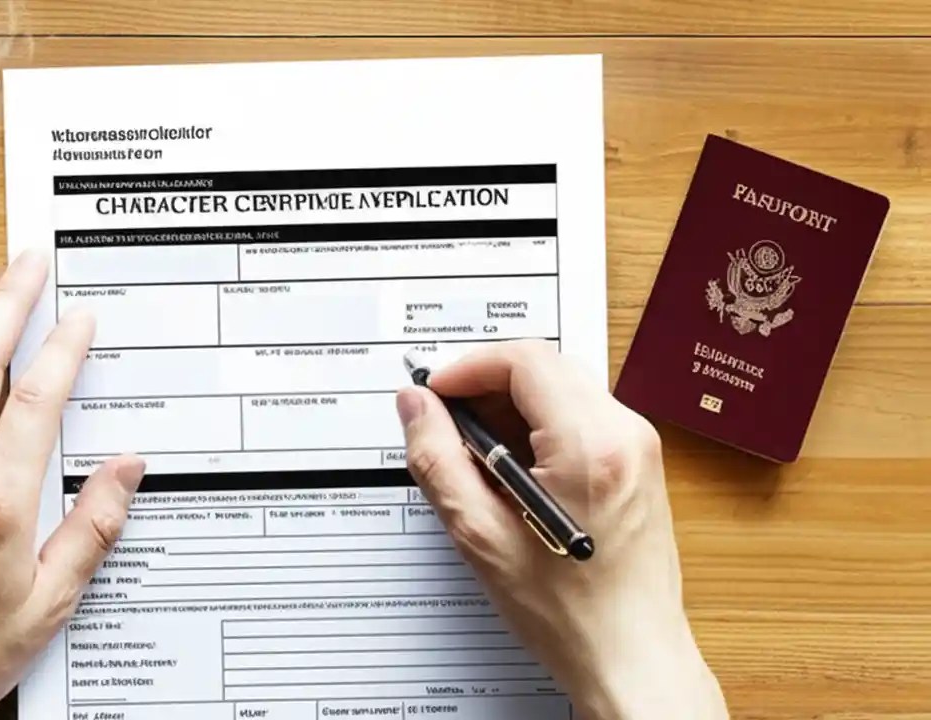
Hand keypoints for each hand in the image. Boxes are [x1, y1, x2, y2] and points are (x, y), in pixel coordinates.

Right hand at [396, 341, 727, 719]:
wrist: (633, 657)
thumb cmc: (572, 613)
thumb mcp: (480, 536)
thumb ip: (437, 460)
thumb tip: (416, 407)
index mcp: (591, 446)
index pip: (525, 360)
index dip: (469, 367)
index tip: (436, 392)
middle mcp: (626, 435)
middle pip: (546, 366)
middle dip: (488, 385)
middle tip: (449, 424)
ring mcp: (640, 447)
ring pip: (563, 388)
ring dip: (513, 406)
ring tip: (479, 458)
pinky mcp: (640, 462)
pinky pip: (582, 415)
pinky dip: (540, 425)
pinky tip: (515, 472)